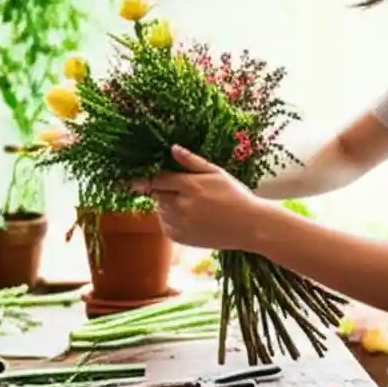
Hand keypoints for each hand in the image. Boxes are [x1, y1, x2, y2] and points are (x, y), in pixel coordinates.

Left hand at [132, 145, 265, 250]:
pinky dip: (170, 219)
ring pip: (160, 210)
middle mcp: (182, 206)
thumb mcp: (217, 173)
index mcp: (191, 186)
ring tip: (189, 204)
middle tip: (179, 189)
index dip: (149, 177)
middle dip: (162, 190)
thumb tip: (173, 148)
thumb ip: (192, 161)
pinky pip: (165, 225)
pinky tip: (189, 216)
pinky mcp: (180, 238)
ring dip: (166, 205)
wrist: (249, 226)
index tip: (137, 178)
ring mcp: (180, 224)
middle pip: (157, 194)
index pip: (159, 179)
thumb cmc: (235, 196)